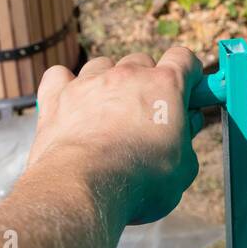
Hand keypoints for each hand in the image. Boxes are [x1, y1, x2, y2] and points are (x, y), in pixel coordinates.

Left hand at [28, 47, 203, 225]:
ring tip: (107, 114)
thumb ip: (187, 137)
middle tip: (146, 113)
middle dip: (146, 82)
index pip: (183, 59)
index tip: (187, 90)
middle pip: (141, 62)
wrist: (84, 188)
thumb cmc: (141, 181)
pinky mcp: (58, 96)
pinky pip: (60, 75)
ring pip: (103, 66)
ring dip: (108, 83)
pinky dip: (67, 86)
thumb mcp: (183, 166)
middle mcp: (127, 75)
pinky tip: (72, 104)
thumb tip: (188, 123)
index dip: (187, 73)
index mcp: (165, 86)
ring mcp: (90, 82)